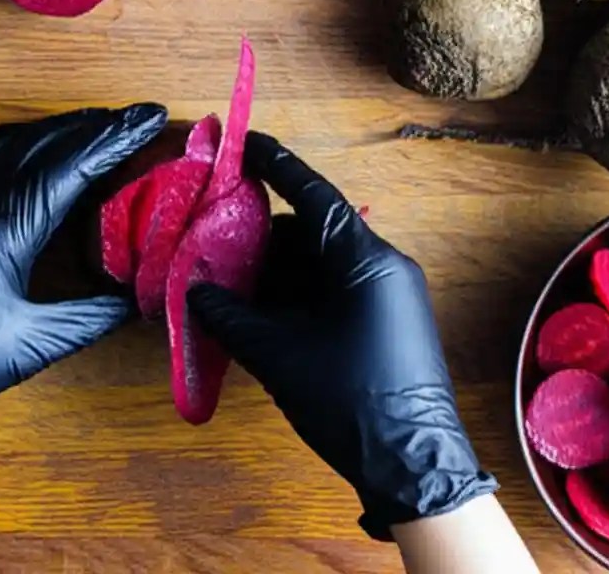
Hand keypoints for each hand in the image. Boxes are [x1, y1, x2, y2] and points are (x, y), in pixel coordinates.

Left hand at [0, 104, 167, 482]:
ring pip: (16, 140)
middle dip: (99, 124)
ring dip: (62, 128)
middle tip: (143, 118)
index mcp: (5, 224)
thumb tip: (147, 296)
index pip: (74, 162)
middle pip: (48, 139)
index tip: (156, 117)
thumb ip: (94, 316)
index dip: (118, 138)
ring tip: (104, 128)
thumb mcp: (34, 345)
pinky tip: (39, 150)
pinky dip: (24, 141)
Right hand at [187, 133, 497, 539]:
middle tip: (214, 245)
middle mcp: (384, 267)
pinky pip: (336, 292)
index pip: (314, 195)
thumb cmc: (350, 402)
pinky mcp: (388, 322)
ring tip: (228, 289)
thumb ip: (233, 318)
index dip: (276, 166)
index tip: (245, 144)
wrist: (413, 464)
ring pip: (322, 266)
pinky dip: (298, 297)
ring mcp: (390, 295)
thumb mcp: (280, 356)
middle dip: (262, 239)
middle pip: (314, 233)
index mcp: (366, 260)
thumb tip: (196, 293)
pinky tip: (260, 316)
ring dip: (277, 274)